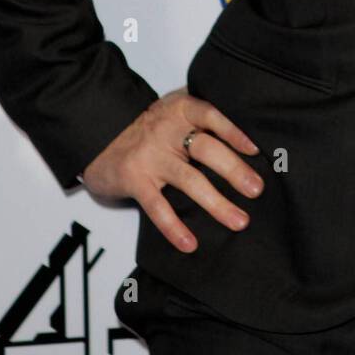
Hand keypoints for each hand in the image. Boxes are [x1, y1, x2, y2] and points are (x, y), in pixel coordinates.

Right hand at [80, 88, 263, 252]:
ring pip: (189, 180)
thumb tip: (244, 138)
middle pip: (206, 149)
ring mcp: (150, 156)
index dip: (234, 132)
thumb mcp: (173, 110)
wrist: (98, 135)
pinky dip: (174, 227)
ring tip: (239, 221)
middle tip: (256, 190)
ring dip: (217, 203)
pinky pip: (158, 207)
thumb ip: (200, 117)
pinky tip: (190, 243)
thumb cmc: (147, 127)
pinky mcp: (134, 180)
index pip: (211, 116)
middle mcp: (167, 131)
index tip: (256, 151)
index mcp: (180, 110)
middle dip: (234, 170)